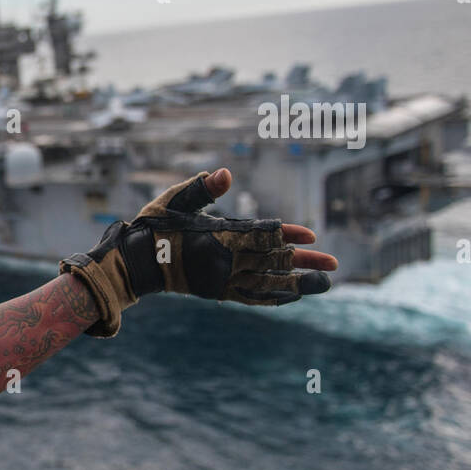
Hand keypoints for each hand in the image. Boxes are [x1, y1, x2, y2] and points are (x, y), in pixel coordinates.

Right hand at [59, 167, 337, 335]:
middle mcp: (224, 261)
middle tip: (334, 264)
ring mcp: (222, 278)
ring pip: (268, 283)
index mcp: (217, 237)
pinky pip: (252, 296)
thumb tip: (226, 172)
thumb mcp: (176, 199)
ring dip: (298, 283)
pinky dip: (274, 296)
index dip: (288, 235)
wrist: (136, 261)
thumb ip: (203, 187)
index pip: (261, 236)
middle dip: (305, 263)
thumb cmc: (155, 225)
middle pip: (273, 262)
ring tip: (325, 284)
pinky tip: (293, 296)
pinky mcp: (218, 290)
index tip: (313, 236)